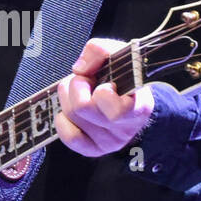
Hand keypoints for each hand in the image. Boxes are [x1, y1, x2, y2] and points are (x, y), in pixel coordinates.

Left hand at [55, 38, 154, 156]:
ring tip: (79, 90)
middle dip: (77, 85)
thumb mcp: (118, 55)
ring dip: (68, 97)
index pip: (116, 110)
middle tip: (85, 79)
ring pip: (72, 117)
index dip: (102, 91)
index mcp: (138, 109)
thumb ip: (99, 51)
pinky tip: (70, 110)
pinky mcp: (94, 150)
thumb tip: (79, 69)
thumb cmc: (126, 78)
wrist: (133, 100)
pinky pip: (69, 137)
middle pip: (83, 108)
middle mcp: (124, 129)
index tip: (105, 82)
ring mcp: (109, 142)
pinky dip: (63, 119)